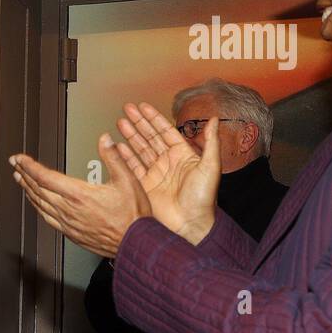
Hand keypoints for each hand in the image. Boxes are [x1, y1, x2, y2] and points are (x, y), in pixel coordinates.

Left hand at [11, 133, 150, 258]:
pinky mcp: (70, 232)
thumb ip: (114, 158)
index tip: (19, 158)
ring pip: (39, 204)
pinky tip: (36, 203)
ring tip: (20, 179)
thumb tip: (105, 140)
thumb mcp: (128, 180)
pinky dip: (37, 206)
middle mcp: (69, 209)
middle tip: (16, 164)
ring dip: (28, 189)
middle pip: (38, 189)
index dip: (29, 166)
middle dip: (24, 174)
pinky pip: (47, 217)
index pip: (45, 177)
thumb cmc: (133, 216)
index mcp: (79, 194)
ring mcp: (67, 222)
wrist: (135, 244)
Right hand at [114, 102, 219, 244]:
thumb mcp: (211, 166)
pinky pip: (132, 167)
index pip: (165, 131)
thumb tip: (214, 120)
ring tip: (120, 123)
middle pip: (150, 137)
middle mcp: (167, 163)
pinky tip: (117, 146)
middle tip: (127, 109)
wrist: (190, 225)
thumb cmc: (203, 199)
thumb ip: (211, 142)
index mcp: (183, 156)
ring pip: (139, 149)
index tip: (142, 107)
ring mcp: (155, 174)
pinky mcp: (144, 186)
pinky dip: (124, 156)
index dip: (153, 118)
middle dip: (138, 122)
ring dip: (129, 135)